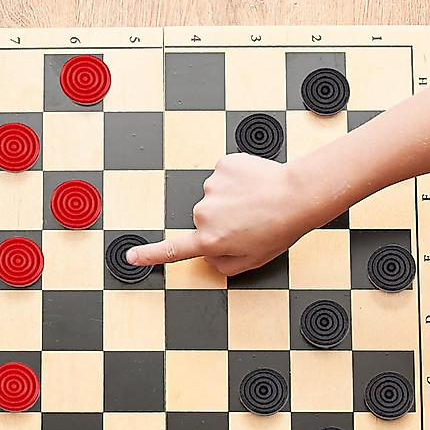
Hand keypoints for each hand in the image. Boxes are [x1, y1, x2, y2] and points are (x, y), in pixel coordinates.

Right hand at [128, 154, 322, 275]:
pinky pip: (225, 173)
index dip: (149, 255)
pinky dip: (238, 177)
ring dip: (232, 197)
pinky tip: (255, 183)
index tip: (131, 255)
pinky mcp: (223, 165)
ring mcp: (212, 187)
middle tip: (251, 220)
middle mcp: (204, 214)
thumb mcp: (251, 261)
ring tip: (257, 201)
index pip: (172, 250)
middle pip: (204, 218)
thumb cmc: (280, 229)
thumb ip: (223, 264)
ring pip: (216, 194)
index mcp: (210, 240)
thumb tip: (209, 254)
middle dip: (223, 219)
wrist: (298, 196)